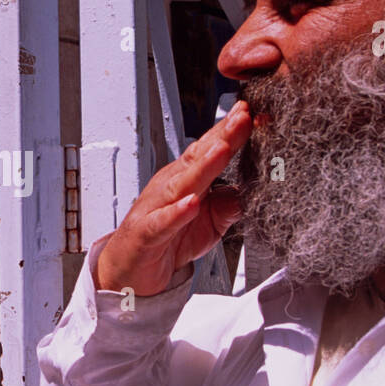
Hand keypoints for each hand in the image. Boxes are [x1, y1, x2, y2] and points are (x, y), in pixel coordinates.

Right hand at [94, 101, 250, 295]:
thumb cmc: (168, 241)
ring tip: (223, 149)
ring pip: (182, 184)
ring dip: (203, 166)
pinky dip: (177, 212)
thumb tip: (254, 188)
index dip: (231, 133)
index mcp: (185, 179)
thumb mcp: (210, 223)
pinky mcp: (146, 233)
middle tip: (242, 117)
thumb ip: (230, 204)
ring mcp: (156, 208)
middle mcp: (170, 187)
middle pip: (197, 158)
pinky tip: (192, 203)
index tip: (251, 113)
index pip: (210, 150)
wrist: (130, 272)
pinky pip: (163, 222)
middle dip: (221, 137)